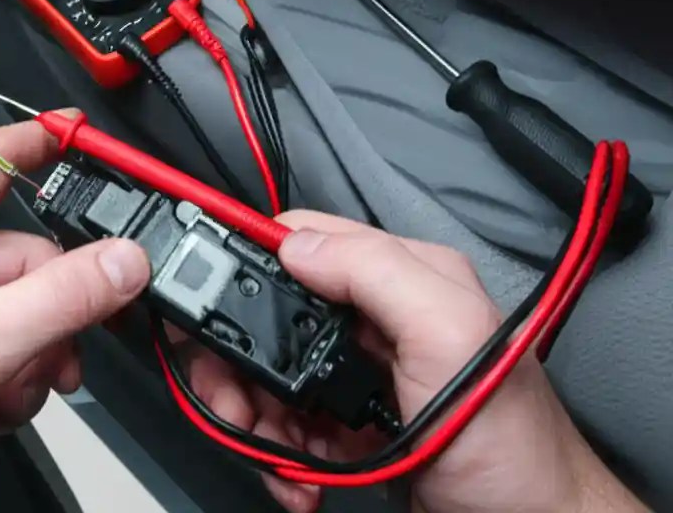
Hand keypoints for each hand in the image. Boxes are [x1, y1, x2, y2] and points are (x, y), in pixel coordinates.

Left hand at [0, 121, 150, 512]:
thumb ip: (64, 296)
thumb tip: (122, 261)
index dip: (39, 144)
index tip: (79, 134)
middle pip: (18, 256)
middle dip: (49, 311)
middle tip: (69, 344)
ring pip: (12, 312)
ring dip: (28, 358)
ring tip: (12, 391)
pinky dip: (2, 383)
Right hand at [182, 211, 645, 512]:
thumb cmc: (508, 443)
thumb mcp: (448, 336)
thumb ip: (377, 275)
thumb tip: (296, 243)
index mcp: (404, 274)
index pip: (303, 239)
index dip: (248, 264)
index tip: (209, 306)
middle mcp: (378, 316)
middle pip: (270, 314)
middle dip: (239, 364)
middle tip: (234, 405)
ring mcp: (362, 372)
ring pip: (270, 376)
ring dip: (256, 420)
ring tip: (275, 456)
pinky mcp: (351, 422)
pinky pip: (288, 425)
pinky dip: (280, 455)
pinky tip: (299, 478)